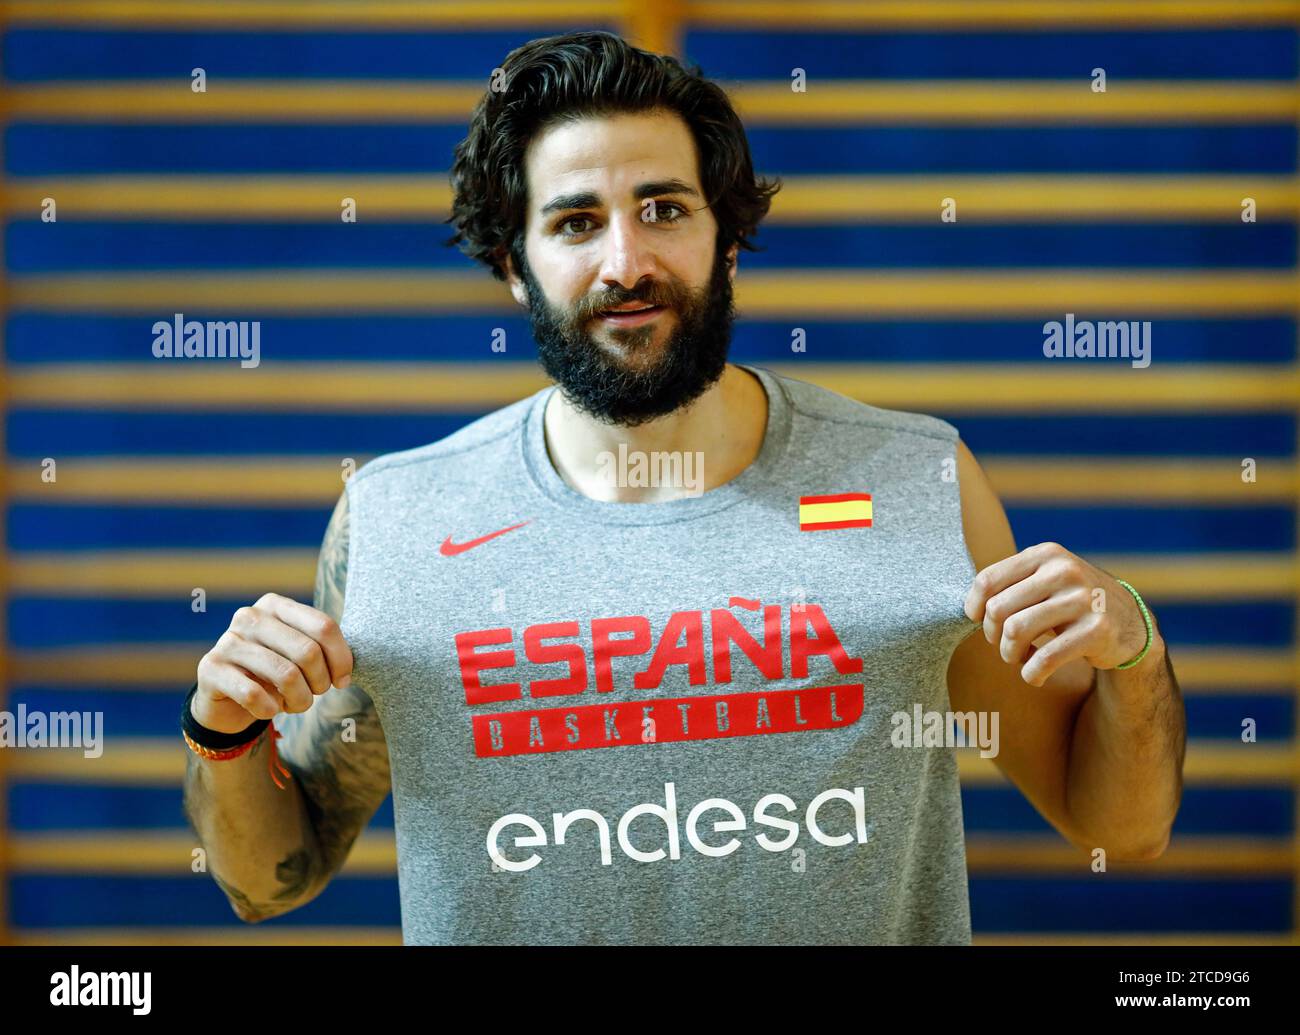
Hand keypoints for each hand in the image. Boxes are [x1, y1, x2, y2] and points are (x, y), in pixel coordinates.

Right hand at [194, 593, 353, 733]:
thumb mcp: (298, 655)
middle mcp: (250, 616)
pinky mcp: (210, 668)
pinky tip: (270, 709)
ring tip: (296, 704)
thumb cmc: (272, 673)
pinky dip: (270, 710)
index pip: (324, 626)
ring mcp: (228, 641)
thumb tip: (345, 673)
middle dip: (320, 683)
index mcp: (276, 605)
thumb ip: (323, 651)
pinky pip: (254, 695)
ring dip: (300, 700)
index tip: (342, 681)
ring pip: (286, 675)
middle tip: (315, 694)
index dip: (341, 659)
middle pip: (308, 652)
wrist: (225, 699)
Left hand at [963, 542, 1150, 686]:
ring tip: (1018, 658)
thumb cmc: (1072, 603)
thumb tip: (969, 607)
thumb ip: (1011, 584)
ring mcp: (1083, 599)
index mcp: (1046, 555)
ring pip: (1016, 631)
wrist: (1131, 624)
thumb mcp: (1046, 579)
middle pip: (998, 609)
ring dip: (1009, 654)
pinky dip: (1032, 673)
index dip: (974, 607)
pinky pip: (1046, 658)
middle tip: (1004, 645)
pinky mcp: (1097, 630)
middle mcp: (1064, 571)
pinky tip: (1035, 675)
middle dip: (993, 635)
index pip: (988, 580)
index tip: (978, 622)